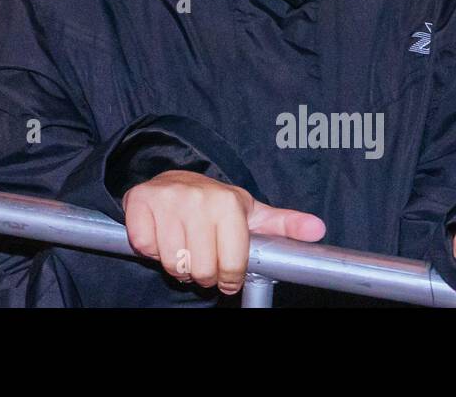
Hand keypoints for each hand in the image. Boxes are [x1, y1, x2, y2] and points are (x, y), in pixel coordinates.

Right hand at [123, 169, 325, 294]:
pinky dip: (152, 249)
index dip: (229, 278)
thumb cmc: (215, 203)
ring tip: (183, 247)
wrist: (173, 178)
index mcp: (228, 203)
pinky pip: (146, 248)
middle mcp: (197, 199)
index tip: (226, 274)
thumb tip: (317, 229)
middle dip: (202, 273)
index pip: (231, 267)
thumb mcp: (251, 212)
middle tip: (202, 259)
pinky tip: (162, 235)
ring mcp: (165, 199)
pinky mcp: (138, 203)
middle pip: (201, 270)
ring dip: (177, 264)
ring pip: (173, 264)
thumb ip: (283, 224)